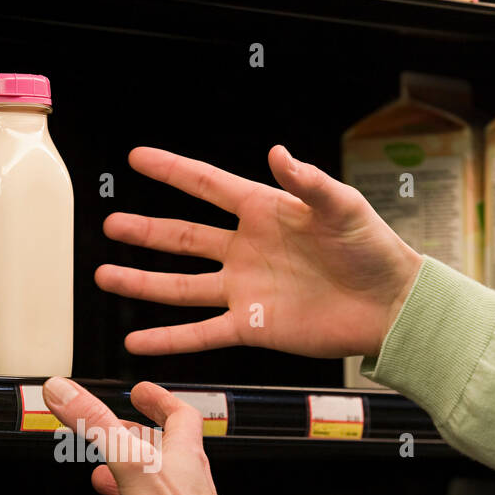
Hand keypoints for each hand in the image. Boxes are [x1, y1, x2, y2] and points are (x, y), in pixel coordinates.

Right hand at [42, 376, 243, 494]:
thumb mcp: (131, 464)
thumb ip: (96, 424)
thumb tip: (62, 391)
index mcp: (182, 457)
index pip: (179, 416)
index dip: (159, 400)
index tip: (139, 392)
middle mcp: (181, 484)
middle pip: (159, 452)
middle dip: (132, 439)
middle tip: (110, 433)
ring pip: (145, 491)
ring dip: (121, 481)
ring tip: (97, 476)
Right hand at [97, 145, 422, 359]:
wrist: (390, 305)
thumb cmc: (373, 249)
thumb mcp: (343, 206)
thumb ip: (308, 181)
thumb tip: (278, 152)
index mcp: (265, 211)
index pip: (208, 186)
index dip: (172, 171)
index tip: (138, 158)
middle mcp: (247, 250)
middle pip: (182, 238)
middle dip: (144, 232)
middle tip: (110, 224)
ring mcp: (245, 290)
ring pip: (180, 287)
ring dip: (142, 283)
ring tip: (105, 275)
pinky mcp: (251, 327)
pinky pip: (200, 333)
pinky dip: (167, 339)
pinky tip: (136, 342)